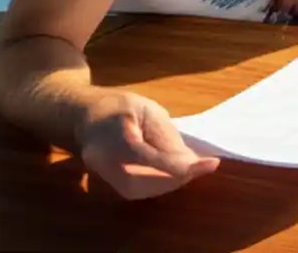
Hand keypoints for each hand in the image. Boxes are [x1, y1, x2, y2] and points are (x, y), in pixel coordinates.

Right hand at [77, 90, 219, 199]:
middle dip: (180, 177)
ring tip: (192, 168)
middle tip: (203, 165)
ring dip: (173, 181)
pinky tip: (176, 173)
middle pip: (149, 182)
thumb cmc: (118, 107)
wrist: (85, 118)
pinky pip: (141, 190)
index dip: (183, 166)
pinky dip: (162, 183)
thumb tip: (189, 161)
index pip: (152, 159)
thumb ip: (166, 136)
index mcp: (116, 138)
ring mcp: (106, 177)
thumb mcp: (148, 110)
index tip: (211, 164)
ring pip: (146, 190)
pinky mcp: (112, 184)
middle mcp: (106, 163)